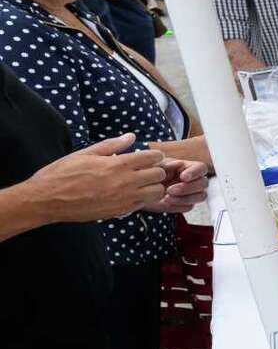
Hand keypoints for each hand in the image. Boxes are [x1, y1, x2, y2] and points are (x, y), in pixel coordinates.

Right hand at [28, 134, 167, 220]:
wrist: (47, 200)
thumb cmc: (62, 174)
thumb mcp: (85, 153)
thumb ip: (112, 145)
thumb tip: (131, 136)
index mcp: (118, 164)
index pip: (153, 157)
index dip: (155, 155)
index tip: (149, 156)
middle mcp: (125, 182)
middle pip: (159, 174)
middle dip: (157, 170)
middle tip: (147, 169)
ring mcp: (124, 199)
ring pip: (156, 192)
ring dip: (154, 186)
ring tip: (142, 183)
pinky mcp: (119, 212)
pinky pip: (143, 205)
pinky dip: (142, 199)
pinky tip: (131, 194)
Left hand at [149, 158, 210, 214]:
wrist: (139, 188)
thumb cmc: (148, 174)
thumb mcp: (155, 165)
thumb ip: (166, 164)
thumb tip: (179, 163)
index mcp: (188, 167)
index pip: (201, 168)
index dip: (195, 173)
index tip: (183, 177)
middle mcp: (193, 180)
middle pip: (203, 183)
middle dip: (188, 188)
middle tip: (170, 190)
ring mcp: (191, 193)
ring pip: (200, 196)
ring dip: (185, 198)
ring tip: (167, 198)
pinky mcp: (185, 204)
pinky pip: (189, 207)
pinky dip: (178, 206)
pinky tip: (166, 203)